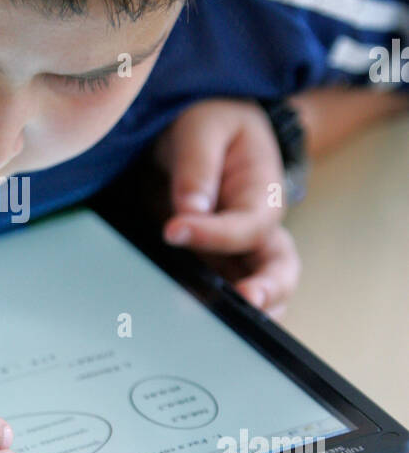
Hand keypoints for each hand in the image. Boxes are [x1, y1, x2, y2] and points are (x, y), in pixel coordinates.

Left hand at [149, 98, 300, 319]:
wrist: (197, 134)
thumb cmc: (210, 125)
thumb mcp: (204, 127)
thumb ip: (197, 167)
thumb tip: (189, 210)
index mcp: (264, 198)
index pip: (247, 227)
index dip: (214, 234)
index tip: (173, 229)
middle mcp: (257, 235)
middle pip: (278, 276)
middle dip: (266, 294)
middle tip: (243, 304)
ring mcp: (235, 257)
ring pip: (252, 298)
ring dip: (236, 316)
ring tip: (204, 327)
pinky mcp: (209, 266)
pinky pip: (212, 296)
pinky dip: (203, 313)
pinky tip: (173, 321)